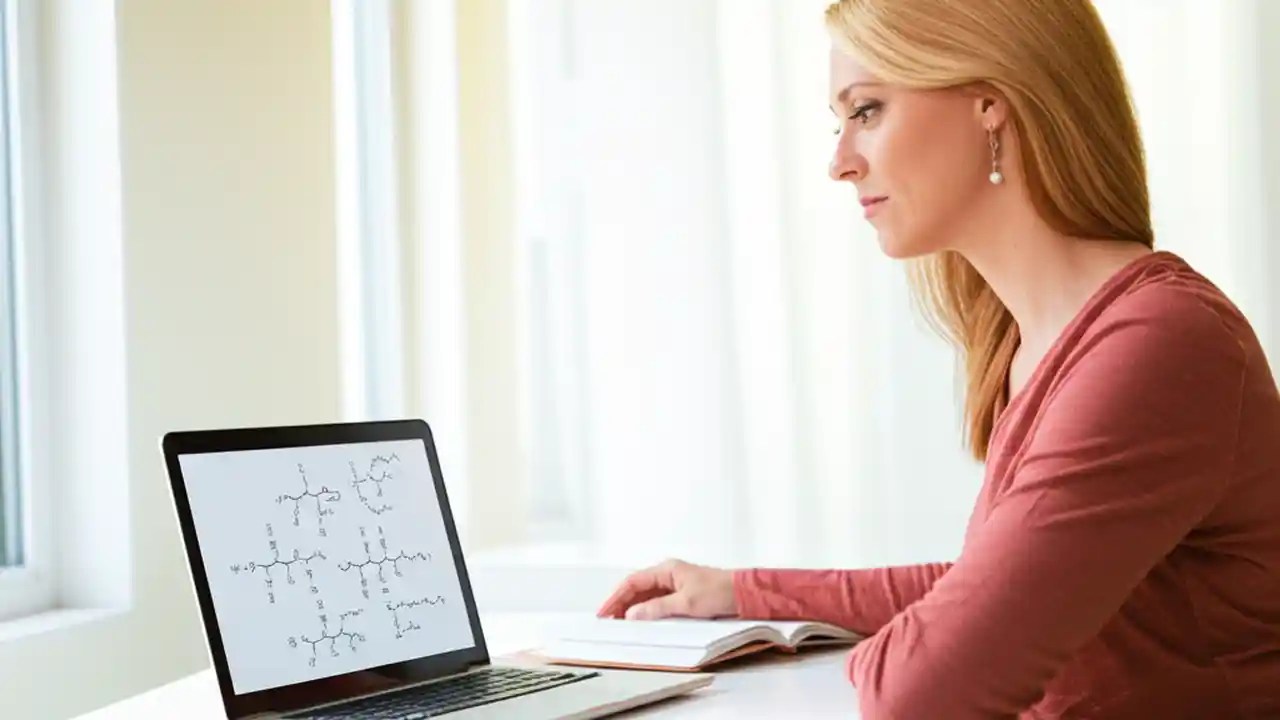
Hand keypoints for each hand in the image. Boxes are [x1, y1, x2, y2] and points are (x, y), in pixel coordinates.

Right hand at [596, 558, 737, 620]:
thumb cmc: (718, 592)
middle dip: (620, 603)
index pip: (633, 582)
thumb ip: (657, 608)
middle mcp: (668, 575)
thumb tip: (632, 614)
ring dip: (632, 609)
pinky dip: (646, 612)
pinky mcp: (681, 596)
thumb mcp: (686, 603)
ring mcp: (674, 585)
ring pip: (645, 596)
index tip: (604, 611)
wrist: (742, 595)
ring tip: (619, 624)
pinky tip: (641, 622)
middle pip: (637, 588)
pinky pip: (657, 603)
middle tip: (607, 620)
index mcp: (666, 570)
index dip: (616, 597)